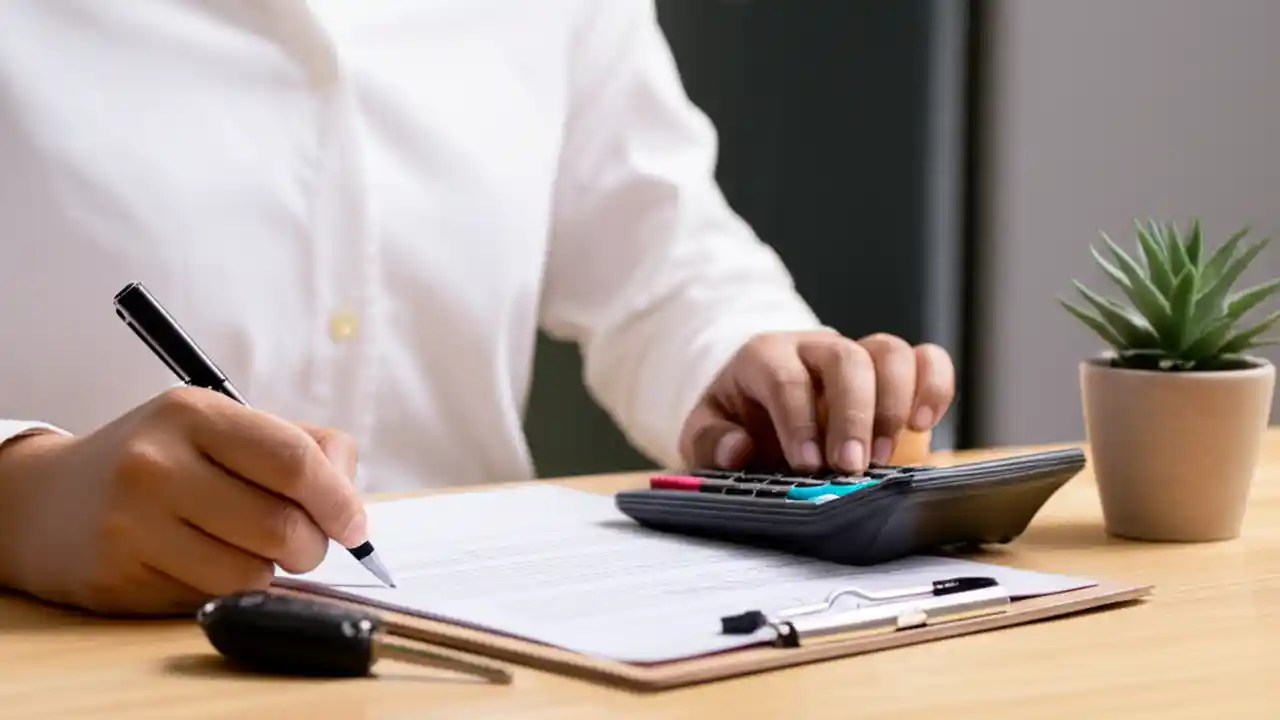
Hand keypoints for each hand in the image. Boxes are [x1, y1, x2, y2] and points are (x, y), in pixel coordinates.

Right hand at [0, 388, 365, 615]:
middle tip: (306, 543)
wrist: (48, 499)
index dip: (339, 500)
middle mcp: (157, 464)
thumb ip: (302, 448)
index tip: (354, 524)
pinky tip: (207, 564)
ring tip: (252, 551)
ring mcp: (132, 523)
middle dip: (313, 546)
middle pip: (280, 526)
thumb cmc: (163, 461)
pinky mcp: (119, 576)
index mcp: (194, 413)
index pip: (293, 461)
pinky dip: (229, 590)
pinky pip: (210, 599)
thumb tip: (351, 505)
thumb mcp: (222, 428)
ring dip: (272, 573)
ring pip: (251, 574)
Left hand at [680, 331, 954, 472]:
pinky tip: (925, 425)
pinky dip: (934, 386)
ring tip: (886, 457)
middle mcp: (814, 349)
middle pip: (845, 359)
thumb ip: (710, 441)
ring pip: (889, 352)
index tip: (808, 465)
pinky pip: (925, 359)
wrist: (757, 404)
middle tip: (852, 467)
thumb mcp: (705, 431)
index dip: (800, 422)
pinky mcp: (890, 373)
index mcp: (764, 357)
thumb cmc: (736, 420)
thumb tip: (737, 449)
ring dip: (895, 404)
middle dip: (853, 414)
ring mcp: (856, 356)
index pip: (786, 378)